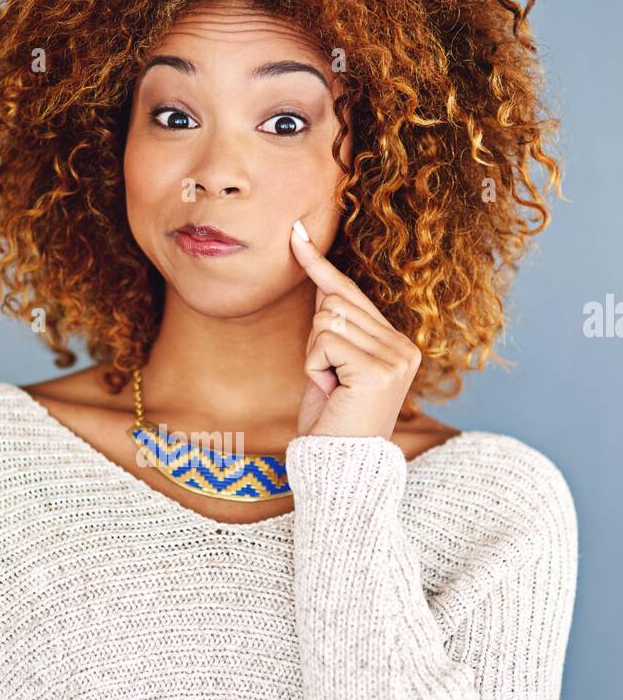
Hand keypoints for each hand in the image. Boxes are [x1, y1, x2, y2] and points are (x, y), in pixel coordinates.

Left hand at [290, 220, 421, 440]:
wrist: (338, 466)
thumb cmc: (332, 422)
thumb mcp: (330, 365)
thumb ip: (333, 325)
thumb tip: (322, 281)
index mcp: (397, 345)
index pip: (352, 294)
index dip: (320, 266)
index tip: (295, 233)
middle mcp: (404, 347)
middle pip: (336, 302)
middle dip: (315, 340)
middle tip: (328, 380)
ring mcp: (396, 356)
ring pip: (327, 319)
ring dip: (314, 355)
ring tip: (331, 388)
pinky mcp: (379, 368)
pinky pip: (324, 340)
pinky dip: (314, 366)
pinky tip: (331, 390)